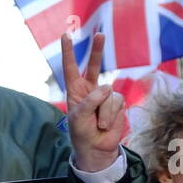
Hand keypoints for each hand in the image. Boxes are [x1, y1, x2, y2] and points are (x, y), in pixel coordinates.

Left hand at [61, 31, 124, 171]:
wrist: (97, 148)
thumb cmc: (81, 133)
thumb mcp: (79, 118)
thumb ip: (90, 102)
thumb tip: (107, 87)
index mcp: (75, 90)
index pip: (70, 68)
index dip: (68, 52)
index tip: (65, 35)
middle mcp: (90, 89)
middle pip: (95, 65)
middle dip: (97, 50)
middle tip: (100, 34)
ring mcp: (105, 95)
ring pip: (108, 93)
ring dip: (103, 112)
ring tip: (98, 124)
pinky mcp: (117, 101)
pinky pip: (116, 102)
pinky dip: (111, 114)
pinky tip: (105, 124)